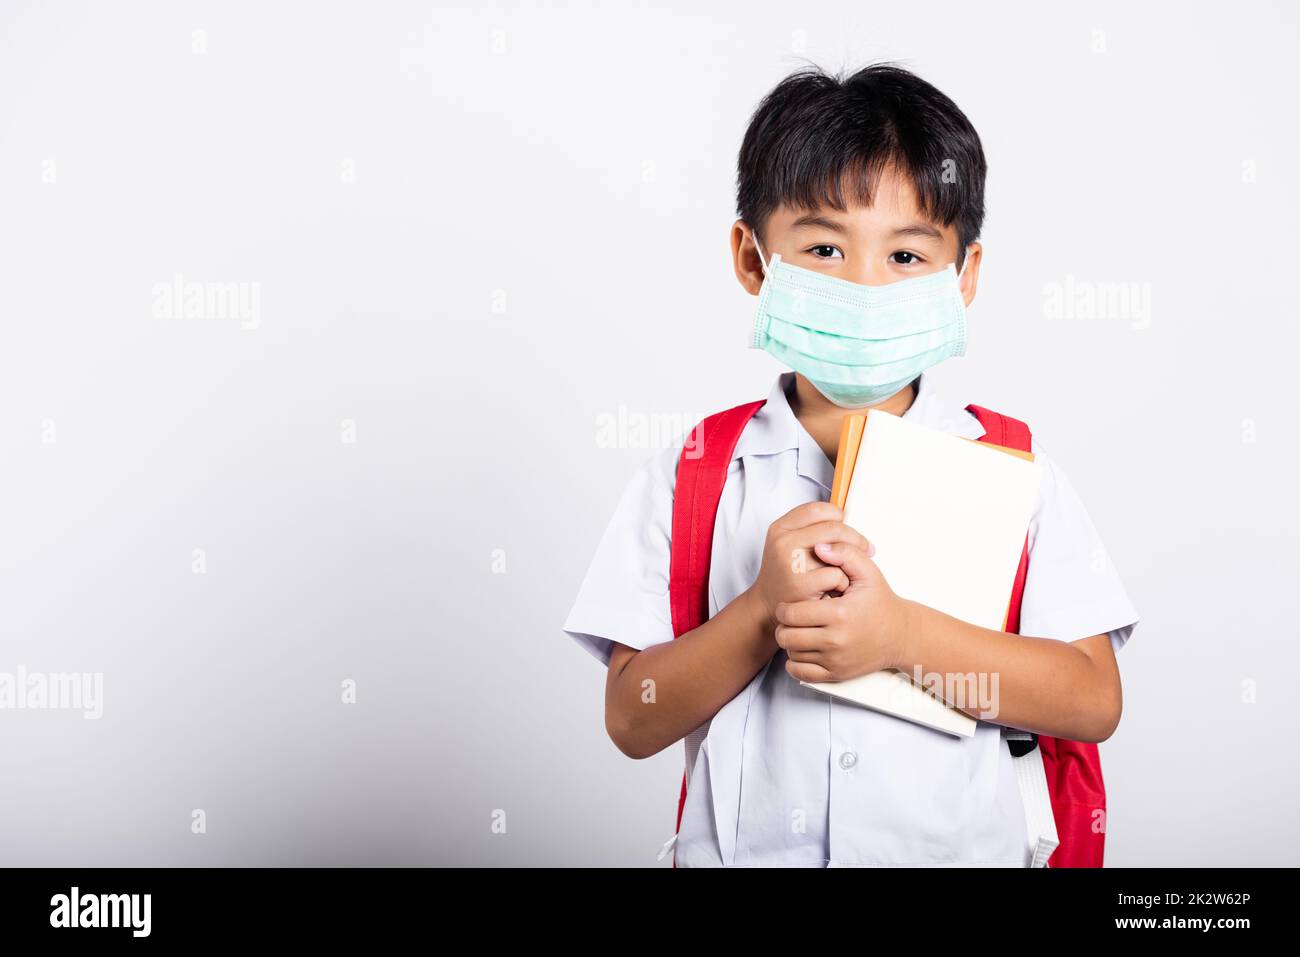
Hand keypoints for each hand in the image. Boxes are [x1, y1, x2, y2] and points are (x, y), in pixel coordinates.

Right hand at [748, 502, 872, 624]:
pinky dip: (842, 581)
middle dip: (856, 539)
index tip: (847, 526)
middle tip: (866, 549)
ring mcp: (791, 563)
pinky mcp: (802, 585)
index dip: (838, 515)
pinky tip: (837, 588)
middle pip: (833, 528)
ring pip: (839, 550)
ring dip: (850, 561)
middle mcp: (783, 542)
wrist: (767, 606)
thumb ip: (811, 529)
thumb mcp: (788, 544)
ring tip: (846, 570)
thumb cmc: (786, 573)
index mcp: (780, 528)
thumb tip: (848, 518)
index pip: (817, 509)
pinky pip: (836, 574)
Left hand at [775, 540, 912, 682]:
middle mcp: (836, 640)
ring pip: (791, 653)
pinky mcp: (836, 674)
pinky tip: (804, 649)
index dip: (785, 607)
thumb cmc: (881, 603)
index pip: (792, 613)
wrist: (901, 635)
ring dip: (791, 642)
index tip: (792, 603)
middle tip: (793, 617)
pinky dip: (796, 662)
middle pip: (786, 636)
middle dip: (784, 624)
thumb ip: (844, 553)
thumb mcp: (868, 572)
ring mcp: (835, 660)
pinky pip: (800, 673)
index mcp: (839, 614)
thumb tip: (819, 546)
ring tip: (801, 630)